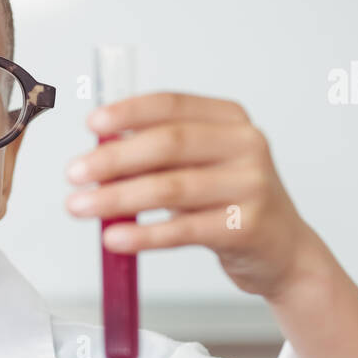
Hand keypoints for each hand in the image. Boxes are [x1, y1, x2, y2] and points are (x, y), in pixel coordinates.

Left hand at [64, 92, 327, 299]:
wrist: (283, 251)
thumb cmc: (229, 203)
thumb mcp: (201, 166)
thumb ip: (157, 154)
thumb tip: (97, 151)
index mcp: (230, 120)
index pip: (172, 105)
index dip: (128, 112)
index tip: (92, 124)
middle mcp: (246, 145)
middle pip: (169, 144)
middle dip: (114, 159)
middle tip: (74, 173)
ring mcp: (251, 186)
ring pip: (171, 188)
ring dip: (117, 198)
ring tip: (80, 207)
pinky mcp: (247, 227)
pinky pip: (184, 230)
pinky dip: (144, 234)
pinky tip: (114, 238)